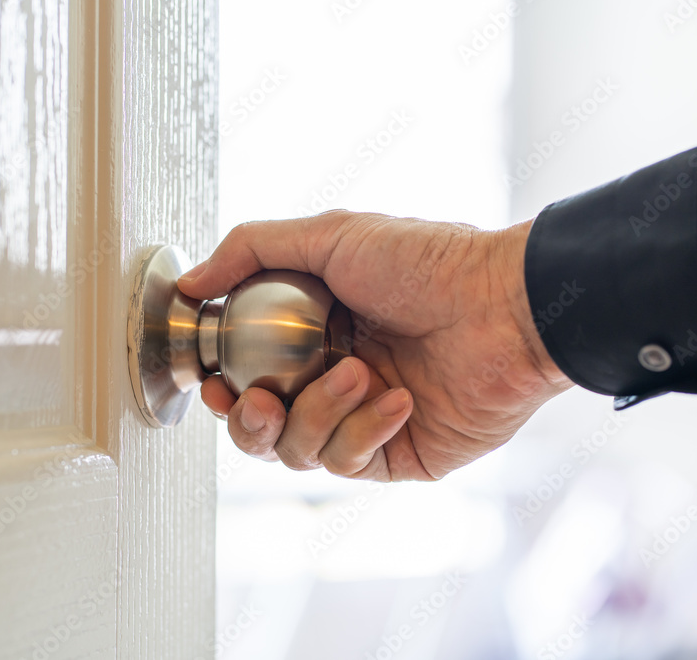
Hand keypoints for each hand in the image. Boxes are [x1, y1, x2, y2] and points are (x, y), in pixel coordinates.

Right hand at [177, 210, 573, 481]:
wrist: (506, 306)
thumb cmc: (428, 263)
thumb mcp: (331, 236)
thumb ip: (251, 251)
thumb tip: (191, 282)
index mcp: (313, 333)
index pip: (247, 375)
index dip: (223, 386)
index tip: (214, 381)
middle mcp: (333, 379)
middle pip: (262, 427)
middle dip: (249, 421)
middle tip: (256, 400)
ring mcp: (363, 419)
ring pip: (297, 450)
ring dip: (316, 413)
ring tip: (357, 373)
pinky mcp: (397, 454)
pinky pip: (349, 460)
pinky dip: (364, 429)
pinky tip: (398, 398)